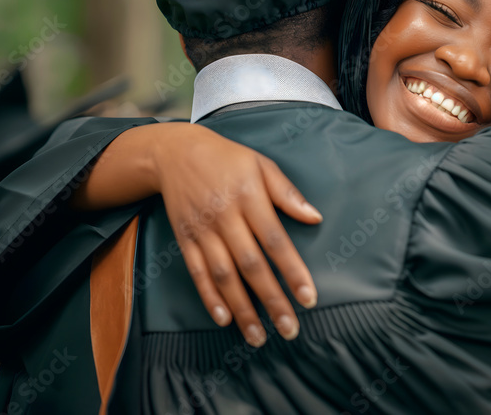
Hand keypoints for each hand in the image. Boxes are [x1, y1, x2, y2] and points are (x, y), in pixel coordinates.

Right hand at [150, 123, 321, 346]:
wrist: (175, 152)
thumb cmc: (227, 159)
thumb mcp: (261, 165)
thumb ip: (287, 194)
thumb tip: (315, 217)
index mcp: (249, 198)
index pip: (275, 241)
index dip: (292, 271)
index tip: (309, 298)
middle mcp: (225, 218)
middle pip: (251, 266)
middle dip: (272, 300)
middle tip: (290, 329)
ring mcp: (202, 231)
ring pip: (224, 276)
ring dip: (242, 309)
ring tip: (258, 337)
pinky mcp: (185, 240)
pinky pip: (197, 273)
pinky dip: (209, 297)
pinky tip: (224, 319)